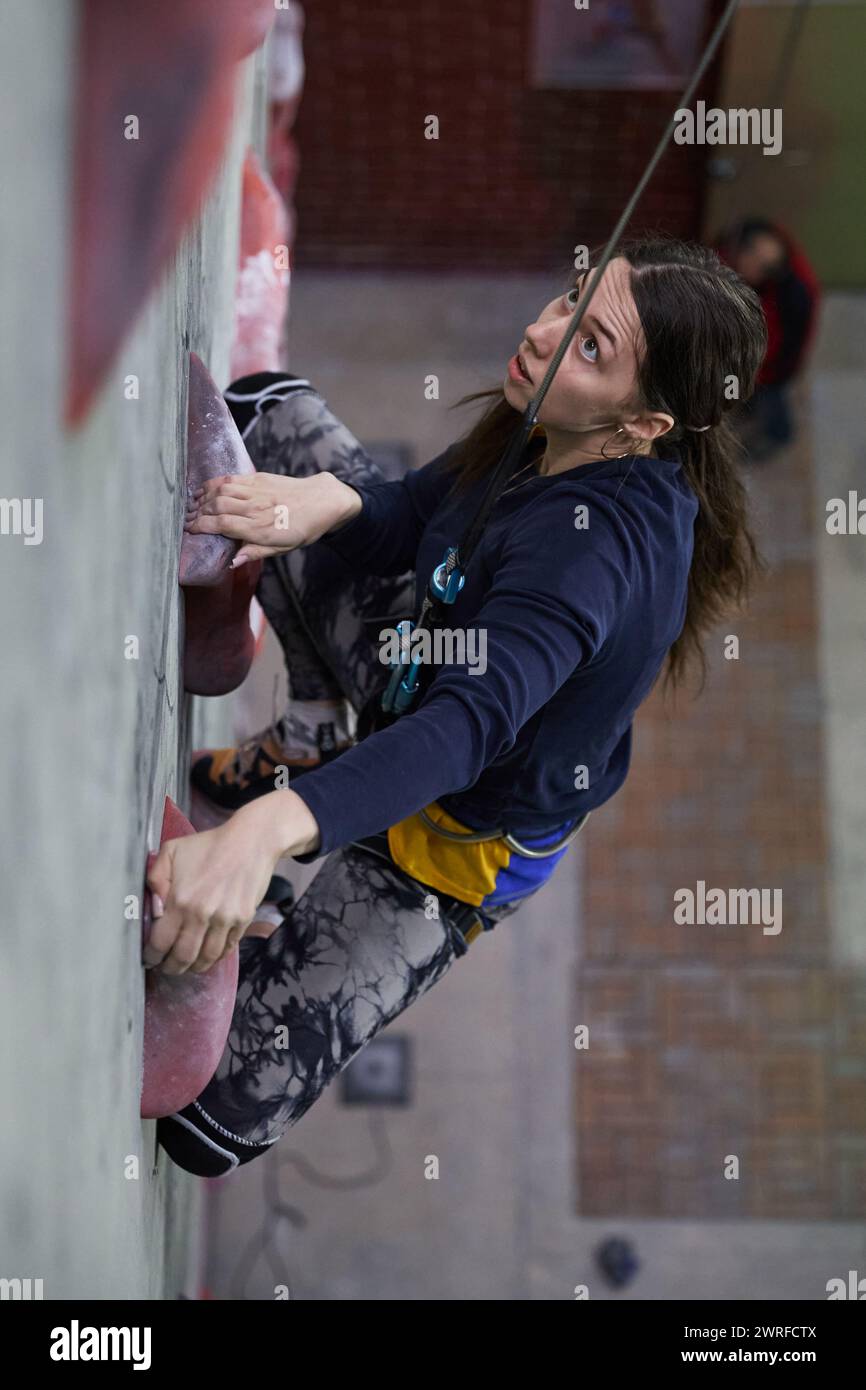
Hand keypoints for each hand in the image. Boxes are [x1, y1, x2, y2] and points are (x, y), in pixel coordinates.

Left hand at [144, 791, 320, 974]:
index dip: (152, 956)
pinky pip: (227, 948)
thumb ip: (155, 878)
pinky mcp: (243, 920)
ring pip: (206, 958)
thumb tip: (151, 908)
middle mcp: (202, 914)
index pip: (160, 942)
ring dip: (194, 967)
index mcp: (180, 900)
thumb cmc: (209, 845)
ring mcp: (225, 919)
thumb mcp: (172, 850)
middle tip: (165, 968)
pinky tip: (207, 956)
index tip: (149, 960)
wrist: (251, 841)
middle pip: (183, 956)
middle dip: (170, 967)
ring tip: (186, 966)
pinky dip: (215, 957)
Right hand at [184, 470, 361, 565]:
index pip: (222, 525)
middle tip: (187, 518)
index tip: (189, 530)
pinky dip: (215, 483)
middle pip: (217, 506)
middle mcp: (255, 508)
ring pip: (222, 490)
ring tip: (193, 504)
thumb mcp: (282, 549)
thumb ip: (255, 553)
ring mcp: (257, 490)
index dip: (202, 526)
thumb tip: (232, 562)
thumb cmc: (303, 528)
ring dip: (203, 497)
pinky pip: (232, 479)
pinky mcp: (259, 478)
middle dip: (198, 512)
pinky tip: (206, 489)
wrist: (322, 501)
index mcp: (260, 528)